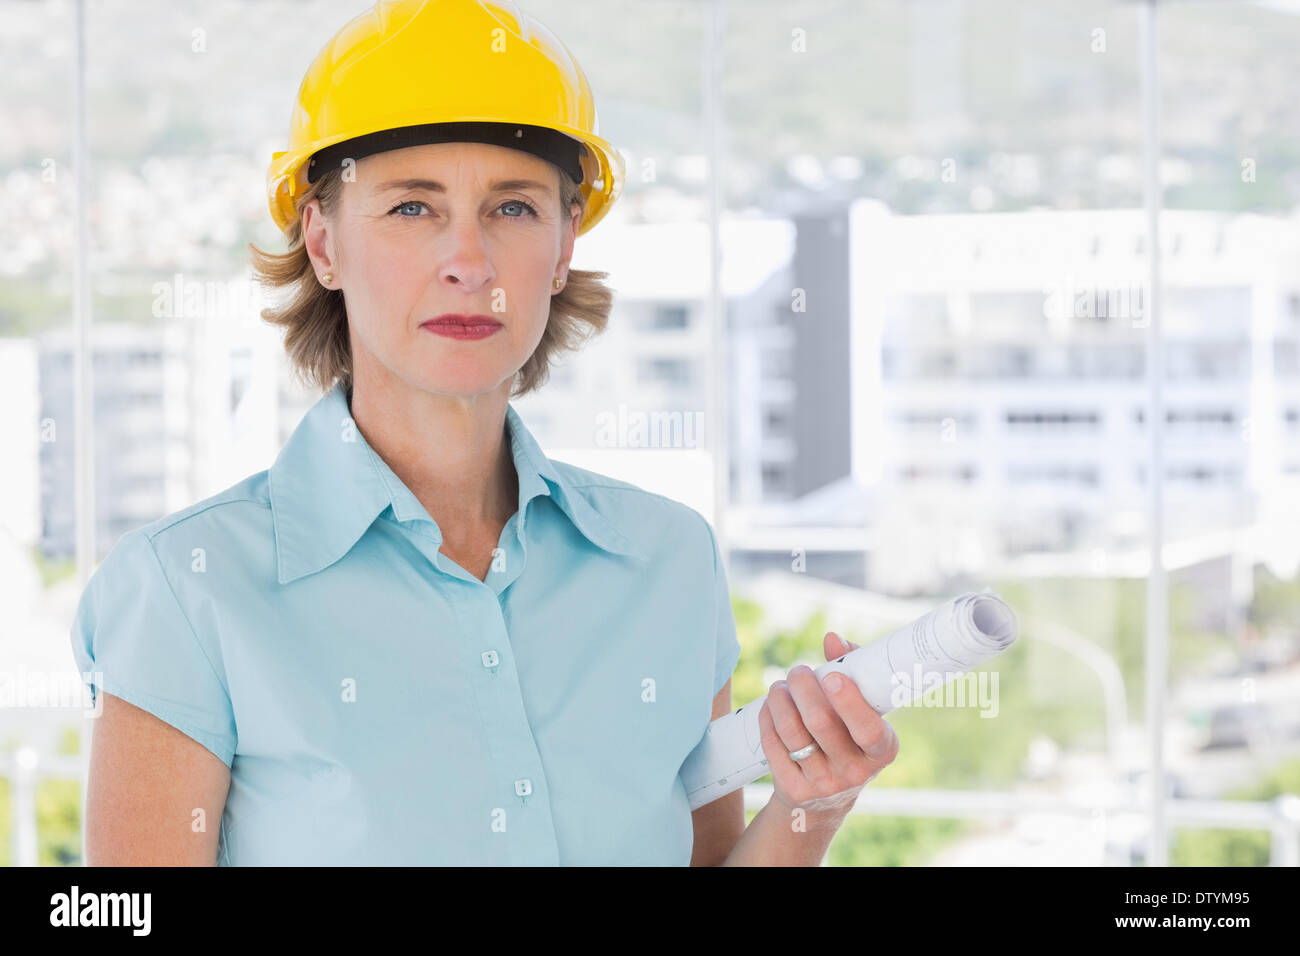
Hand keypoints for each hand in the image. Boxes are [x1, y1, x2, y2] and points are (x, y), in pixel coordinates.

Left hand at [757, 632, 898, 817]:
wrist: (827, 797)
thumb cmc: (848, 734)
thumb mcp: (860, 709)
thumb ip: (851, 668)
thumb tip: (832, 638)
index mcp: (882, 750)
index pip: (868, 730)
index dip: (848, 702)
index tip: (830, 676)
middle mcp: (854, 772)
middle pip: (821, 724)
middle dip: (803, 688)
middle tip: (797, 671)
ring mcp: (823, 784)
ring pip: (792, 733)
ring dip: (780, 700)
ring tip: (780, 687)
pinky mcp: (794, 789)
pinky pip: (774, 745)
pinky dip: (768, 718)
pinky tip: (771, 706)